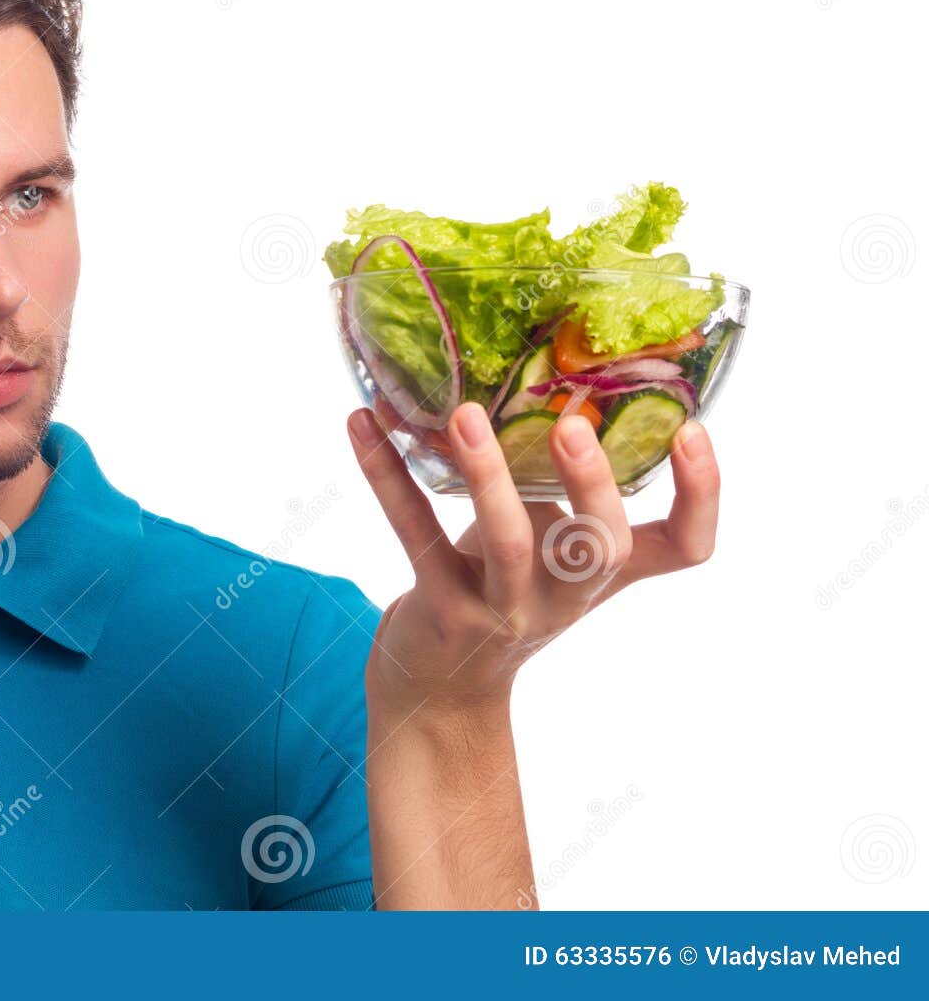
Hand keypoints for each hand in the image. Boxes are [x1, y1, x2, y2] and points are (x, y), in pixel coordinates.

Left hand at [347, 401, 720, 718]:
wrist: (440, 688)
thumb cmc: (501, 591)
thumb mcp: (543, 544)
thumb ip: (551, 483)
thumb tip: (532, 374)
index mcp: (603, 573)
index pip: (686, 547)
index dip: (701, 496)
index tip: (692, 430)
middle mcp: (564, 596)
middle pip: (600, 546)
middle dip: (590, 484)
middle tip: (570, 423)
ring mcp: (504, 608)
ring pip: (508, 544)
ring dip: (486, 476)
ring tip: (465, 414)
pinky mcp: (441, 609)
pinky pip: (414, 535)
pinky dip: (386, 476)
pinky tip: (362, 425)